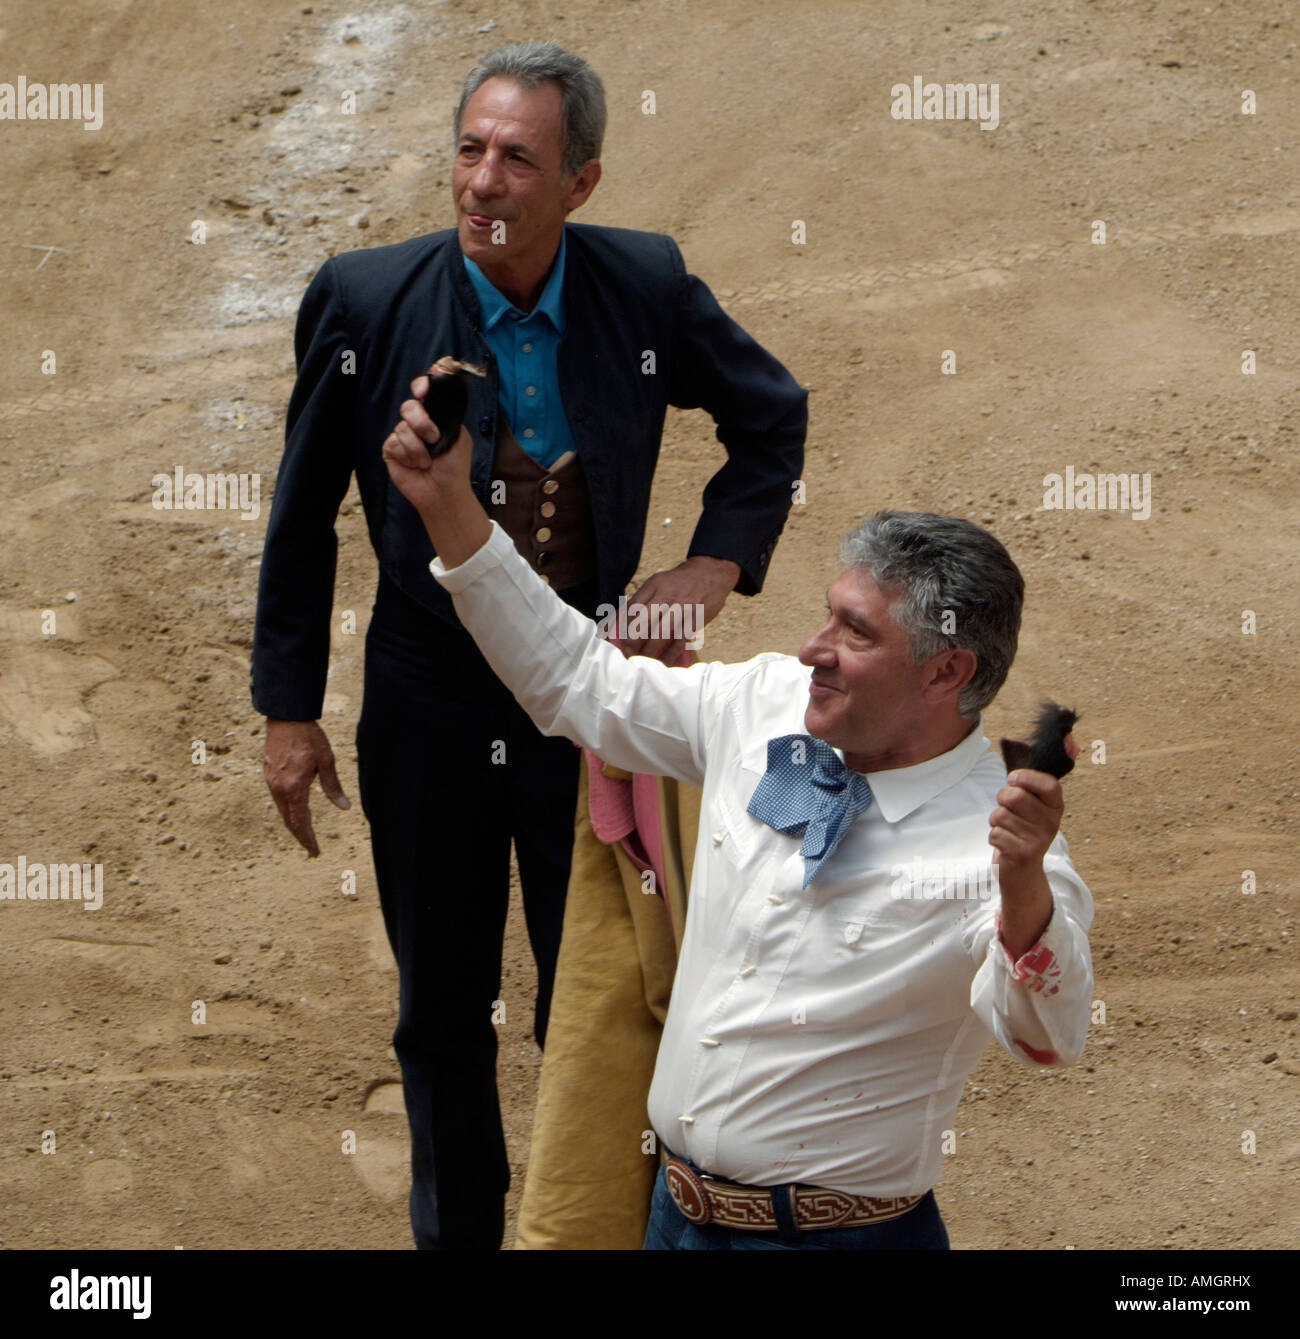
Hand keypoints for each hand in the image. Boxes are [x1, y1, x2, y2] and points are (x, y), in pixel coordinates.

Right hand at [263, 718, 350, 857]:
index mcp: (294, 788)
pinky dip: (287, 811)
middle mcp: (279, 789)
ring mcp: (271, 782)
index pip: (301, 822)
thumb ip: (333, 786)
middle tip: (312, 850)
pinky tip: (295, 812)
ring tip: (305, 835)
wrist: (286, 719)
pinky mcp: (269, 775)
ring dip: (293, 824)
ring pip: (282, 811)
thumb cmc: (309, 738)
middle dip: (301, 837)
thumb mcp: (326, 761)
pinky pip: (278, 800)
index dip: (308, 839)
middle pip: (289, 821)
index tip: (315, 852)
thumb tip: (344, 807)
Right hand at [381, 368, 473, 515]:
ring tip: (427, 462)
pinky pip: (393, 443)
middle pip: (408, 407)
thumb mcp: (459, 436)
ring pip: (402, 428)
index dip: (421, 387)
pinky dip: (407, 456)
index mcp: (434, 417)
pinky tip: (415, 466)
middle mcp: (417, 424)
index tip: (422, 393)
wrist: (443, 491)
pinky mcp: (391, 450)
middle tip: (433, 438)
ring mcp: (403, 436)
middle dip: (421, 422)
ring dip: (418, 448)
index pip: (423, 392)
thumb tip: (433, 401)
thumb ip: (448, 416)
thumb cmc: (453, 466)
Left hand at [621, 555, 739, 661]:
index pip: (633, 608)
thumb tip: (624, 619)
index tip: (621, 638)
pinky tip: (663, 662)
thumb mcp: (658, 580)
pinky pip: (679, 642)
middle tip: (628, 654)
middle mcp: (667, 596)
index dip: (624, 627)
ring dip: (649, 652)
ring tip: (643, 661)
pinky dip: (670, 655)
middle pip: (644, 623)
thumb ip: (643, 597)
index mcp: (654, 585)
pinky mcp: (695, 620)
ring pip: (660, 635)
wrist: (711, 573)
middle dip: (633, 642)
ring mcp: (682, 609)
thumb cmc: (680, 581)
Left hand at [989, 769, 1064, 871]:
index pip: (1049, 784)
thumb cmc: (1023, 828)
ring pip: (1000, 814)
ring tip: (1008, 828)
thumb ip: (1035, 778)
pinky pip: (995, 833)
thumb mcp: (1034, 804)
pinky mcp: (1022, 854)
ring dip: (996, 820)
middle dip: (1001, 798)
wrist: (1023, 871)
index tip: (1013, 779)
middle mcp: (1051, 822)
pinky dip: (994, 837)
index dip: (1026, 777)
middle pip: (1015, 796)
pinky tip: (1005, 843)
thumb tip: (1067, 743)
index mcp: (1055, 806)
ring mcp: (1038, 839)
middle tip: (1006, 807)